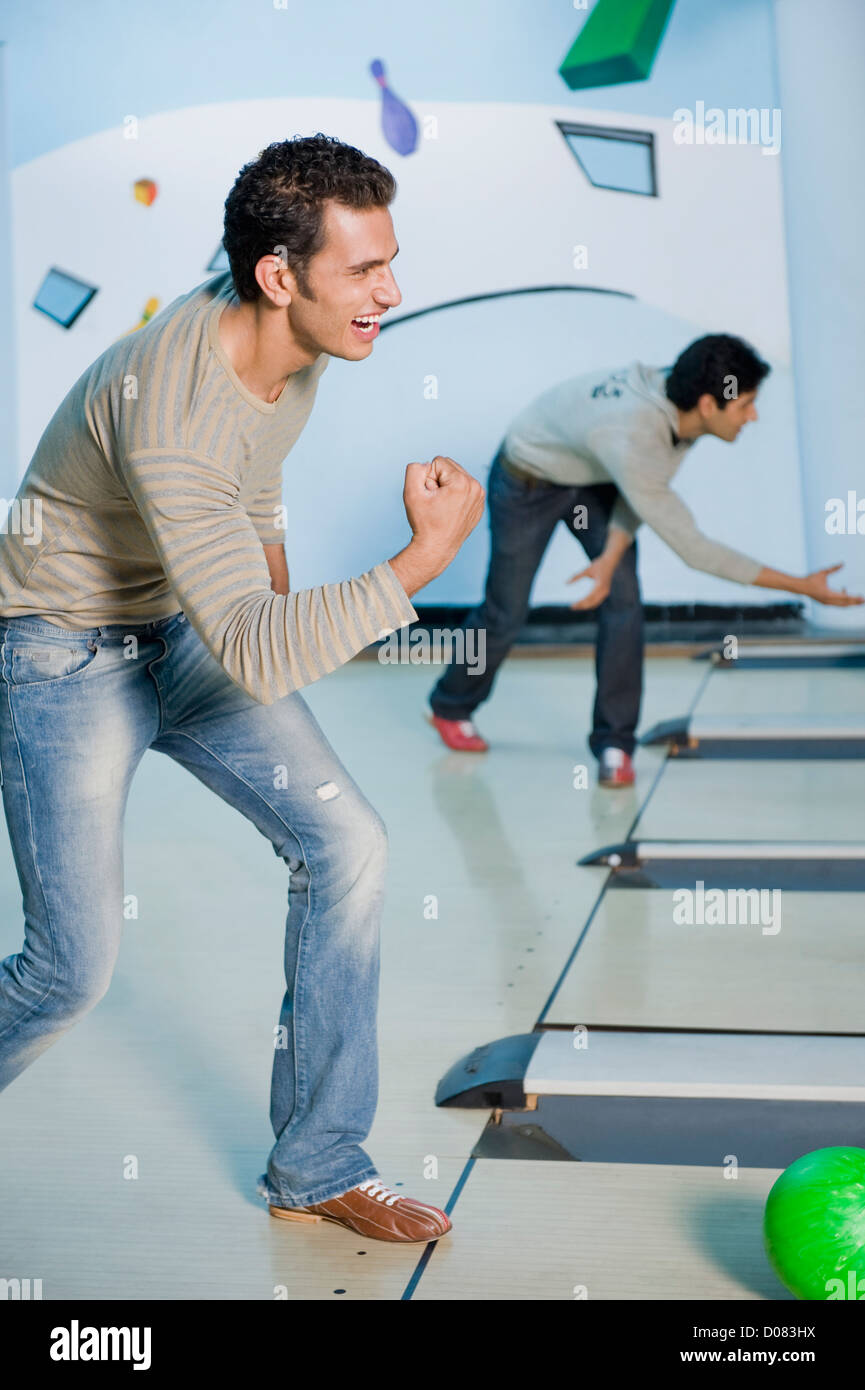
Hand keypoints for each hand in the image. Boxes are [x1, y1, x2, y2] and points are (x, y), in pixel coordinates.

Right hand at [403, 456, 484, 572]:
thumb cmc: (424, 522)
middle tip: (436, 502)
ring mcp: (480, 496)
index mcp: (462, 482)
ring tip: (442, 506)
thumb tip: (427, 464)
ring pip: (456, 476)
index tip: (431, 498)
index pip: (438, 462)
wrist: (436, 548)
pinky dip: (455, 495)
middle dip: (438, 480)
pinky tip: (450, 510)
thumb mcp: (411, 493)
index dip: (428, 479)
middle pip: (449, 466)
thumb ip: (415, 469)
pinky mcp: (480, 503)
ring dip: (446, 487)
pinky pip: (464, 487)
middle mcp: (476, 487)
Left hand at [566, 558, 613, 609]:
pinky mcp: (605, 592)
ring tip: (577, 606)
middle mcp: (604, 590)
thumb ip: (576, 576)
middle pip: (591, 603)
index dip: (580, 603)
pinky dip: (590, 604)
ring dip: (586, 606)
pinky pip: (597, 601)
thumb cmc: (599, 564)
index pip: (588, 598)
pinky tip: (583, 603)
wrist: (611, 561)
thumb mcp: (587, 570)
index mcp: (599, 585)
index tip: (572, 606)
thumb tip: (566, 583)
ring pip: (595, 604)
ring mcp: (606, 592)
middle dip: (582, 606)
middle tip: (572, 607)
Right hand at [803, 563, 863, 606]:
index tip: (862, 598)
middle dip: (854, 602)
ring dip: (850, 602)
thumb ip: (833, 569)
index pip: (844, 597)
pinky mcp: (825, 603)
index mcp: (828, 594)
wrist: (801, 587)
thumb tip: (842, 563)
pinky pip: (837, 603)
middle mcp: (828, 601)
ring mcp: (826, 603)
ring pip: (841, 605)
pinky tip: (845, 592)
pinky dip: (843, 600)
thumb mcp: (823, 572)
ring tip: (858, 600)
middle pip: (844, 603)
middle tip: (863, 601)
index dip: (854, 598)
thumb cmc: (811, 579)